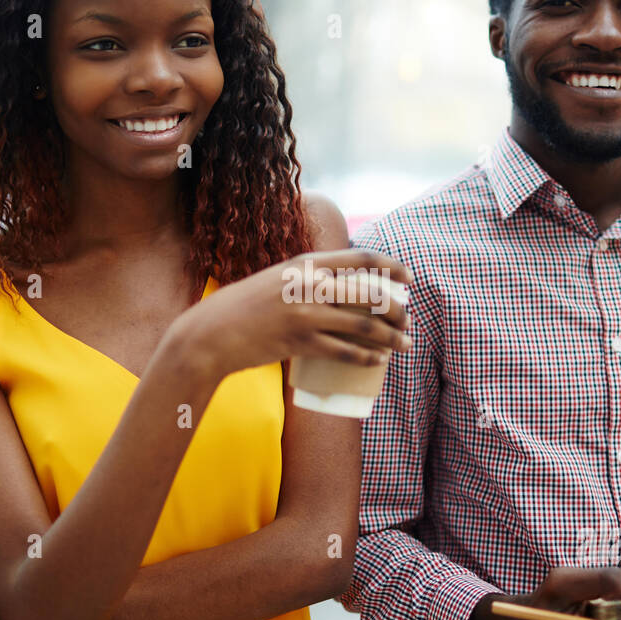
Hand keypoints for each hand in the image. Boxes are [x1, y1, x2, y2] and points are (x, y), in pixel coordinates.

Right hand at [176, 249, 412, 379]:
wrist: (212, 333)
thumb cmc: (244, 307)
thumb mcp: (277, 280)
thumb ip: (306, 279)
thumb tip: (339, 287)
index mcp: (305, 264)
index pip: (361, 258)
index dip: (391, 267)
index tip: (408, 278)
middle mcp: (309, 285)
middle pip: (370, 293)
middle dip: (397, 308)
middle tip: (408, 320)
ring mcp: (305, 314)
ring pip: (364, 325)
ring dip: (391, 337)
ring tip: (405, 344)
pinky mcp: (300, 342)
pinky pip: (344, 351)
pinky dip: (367, 357)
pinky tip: (379, 361)